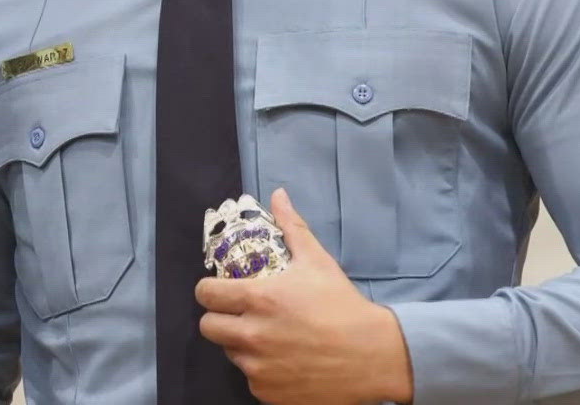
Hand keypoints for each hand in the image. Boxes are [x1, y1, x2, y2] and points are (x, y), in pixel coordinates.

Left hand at [194, 189, 414, 403]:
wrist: (374, 356)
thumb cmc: (343, 306)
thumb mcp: (317, 261)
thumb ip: (292, 228)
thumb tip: (278, 195)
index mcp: (258, 299)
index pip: (205, 295)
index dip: (209, 291)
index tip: (220, 291)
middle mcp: (252, 336)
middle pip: (209, 327)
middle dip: (221, 319)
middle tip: (242, 316)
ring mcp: (259, 368)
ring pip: (231, 354)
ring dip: (242, 346)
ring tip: (270, 338)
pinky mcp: (268, 393)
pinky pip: (252, 380)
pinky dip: (263, 372)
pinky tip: (285, 362)